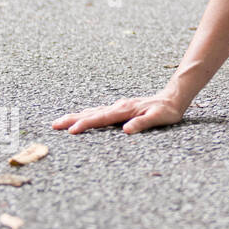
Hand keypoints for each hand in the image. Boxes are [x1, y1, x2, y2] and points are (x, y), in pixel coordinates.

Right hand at [50, 92, 185, 134]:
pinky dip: (87, 115)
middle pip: (92, 113)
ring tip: (61, 121)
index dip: (86, 124)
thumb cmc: (167, 110)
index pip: (101, 118)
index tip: (71, 130)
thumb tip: (126, 130)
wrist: (173, 98)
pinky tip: (82, 117)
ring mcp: (118, 106)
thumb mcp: (159, 118)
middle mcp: (119, 106)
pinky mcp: (120, 108)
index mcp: (125, 110)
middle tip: (54, 125)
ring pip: (94, 111)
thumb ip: (143, 123)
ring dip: (77, 116)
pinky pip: (100, 112)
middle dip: (73, 119)